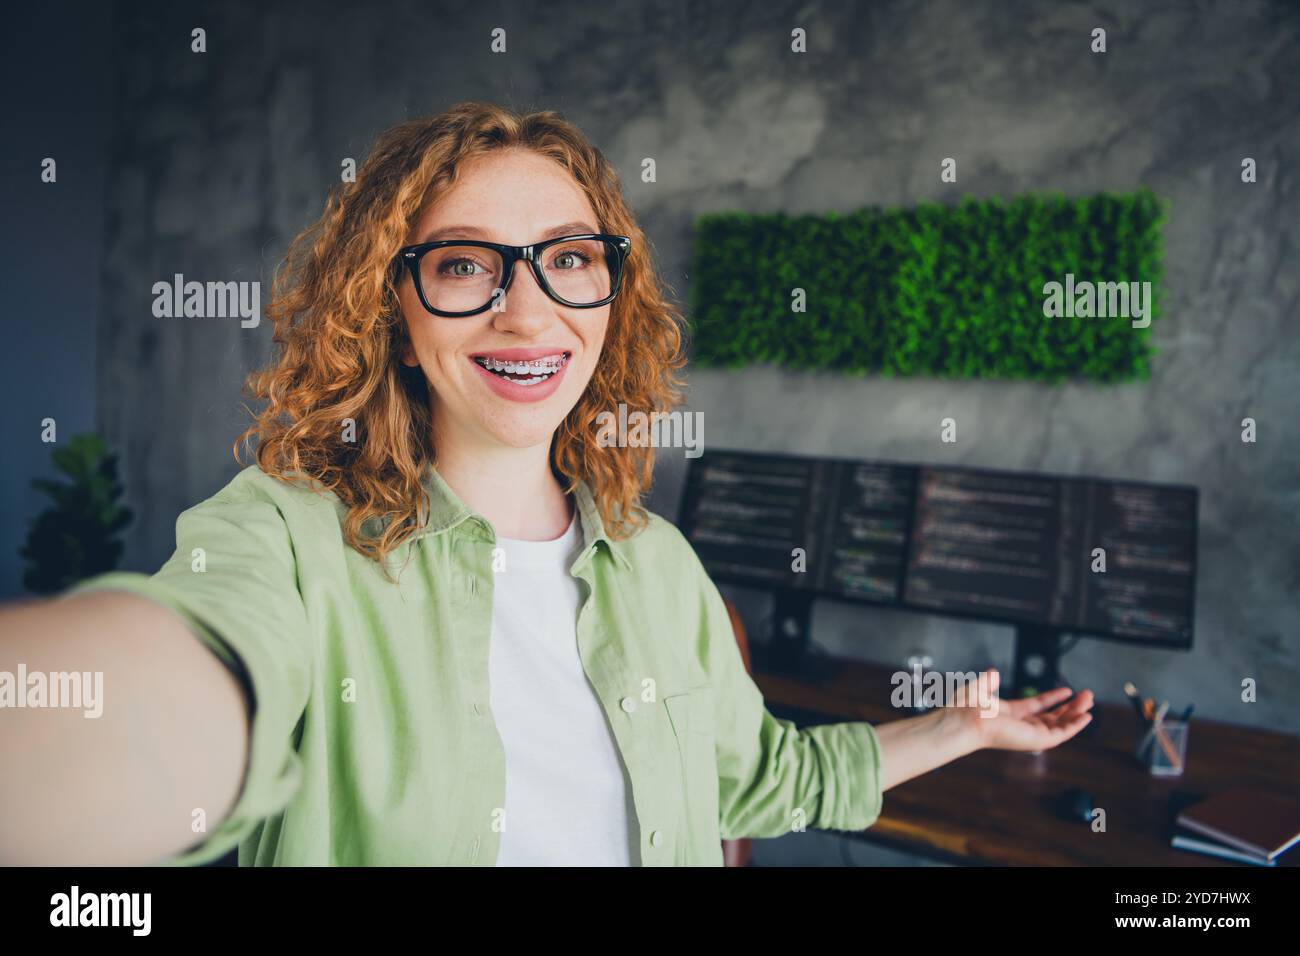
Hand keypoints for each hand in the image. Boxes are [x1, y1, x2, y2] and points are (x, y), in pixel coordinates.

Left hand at [957, 668, 1094, 751]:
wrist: (964, 720)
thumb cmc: (966, 708)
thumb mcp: (979, 688)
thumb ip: (989, 681)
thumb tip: (994, 671)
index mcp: (1011, 714)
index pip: (1038, 707)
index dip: (1053, 698)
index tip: (1068, 690)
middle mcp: (1022, 726)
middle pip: (1053, 717)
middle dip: (1071, 707)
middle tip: (1087, 695)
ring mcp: (1030, 734)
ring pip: (1060, 726)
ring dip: (1076, 714)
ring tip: (1090, 700)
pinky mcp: (1036, 740)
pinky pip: (1061, 735)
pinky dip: (1074, 726)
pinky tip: (1086, 716)